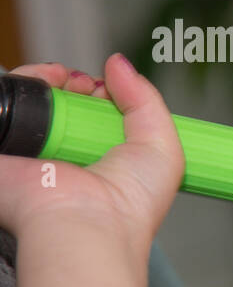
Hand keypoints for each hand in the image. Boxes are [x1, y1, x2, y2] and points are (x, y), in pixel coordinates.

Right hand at [0, 55, 184, 257]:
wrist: (87, 223)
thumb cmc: (130, 203)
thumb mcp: (162, 147)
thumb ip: (145, 100)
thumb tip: (118, 63)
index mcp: (99, 161)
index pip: (91, 116)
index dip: (98, 94)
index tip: (108, 89)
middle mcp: (63, 156)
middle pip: (59, 103)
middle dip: (73, 82)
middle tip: (87, 85)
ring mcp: (31, 151)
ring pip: (30, 98)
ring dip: (49, 77)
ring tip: (66, 80)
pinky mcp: (4, 148)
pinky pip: (3, 103)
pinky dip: (23, 81)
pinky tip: (45, 79)